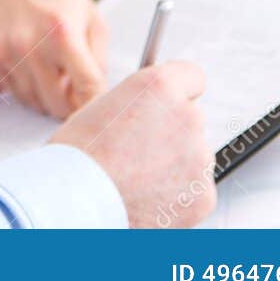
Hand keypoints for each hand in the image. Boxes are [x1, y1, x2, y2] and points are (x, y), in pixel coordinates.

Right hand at [0, 0, 108, 117]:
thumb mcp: (93, 19)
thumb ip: (99, 61)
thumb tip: (98, 98)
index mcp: (62, 33)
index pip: (87, 90)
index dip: (96, 102)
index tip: (98, 103)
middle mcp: (30, 44)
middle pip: (59, 105)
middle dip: (72, 104)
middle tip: (76, 88)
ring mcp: (6, 52)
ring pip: (35, 103)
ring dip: (49, 96)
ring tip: (55, 71)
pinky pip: (14, 93)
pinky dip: (28, 87)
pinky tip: (35, 65)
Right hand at [50, 61, 215, 227]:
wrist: (76, 204)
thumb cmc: (79, 157)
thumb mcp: (102, 107)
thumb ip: (139, 103)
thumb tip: (150, 110)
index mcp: (161, 88)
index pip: (192, 76)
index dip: (177, 92)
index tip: (168, 104)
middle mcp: (187, 118)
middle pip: (191, 120)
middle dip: (171, 133)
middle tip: (138, 151)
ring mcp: (200, 159)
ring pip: (193, 158)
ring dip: (174, 166)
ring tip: (136, 179)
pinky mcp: (203, 196)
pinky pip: (194, 192)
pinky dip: (176, 197)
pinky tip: (146, 199)